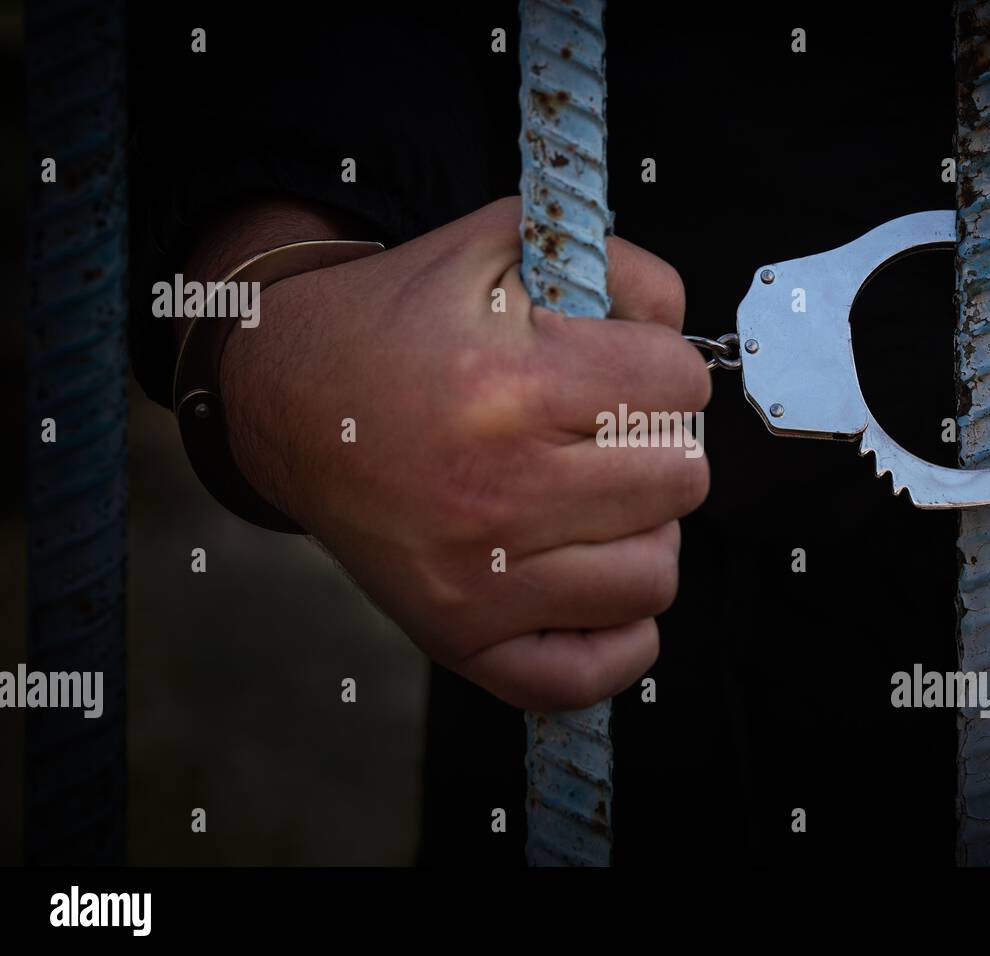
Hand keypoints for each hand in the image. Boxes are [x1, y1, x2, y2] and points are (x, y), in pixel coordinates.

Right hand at [205, 197, 710, 709]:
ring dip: (642, 534)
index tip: (629, 371)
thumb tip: (686, 328)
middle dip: (661, 445)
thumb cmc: (398, 325)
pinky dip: (616, 635)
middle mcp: (496, 490)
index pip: (681, 385)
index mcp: (508, 385)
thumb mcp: (497, 247)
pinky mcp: (459, 637)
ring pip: (654, 575)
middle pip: (682, 481)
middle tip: (608, 436)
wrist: (287, 401)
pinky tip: (593, 581)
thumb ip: (616, 264)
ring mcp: (477, 579)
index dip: (666, 367)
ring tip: (595, 503)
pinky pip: (591, 672)